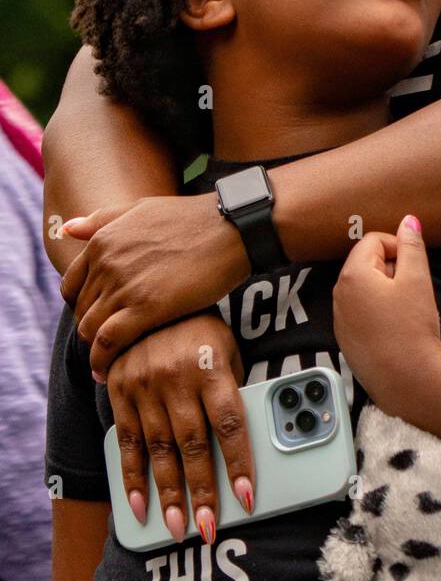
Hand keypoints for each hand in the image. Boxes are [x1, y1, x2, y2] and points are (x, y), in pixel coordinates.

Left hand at [60, 192, 249, 372]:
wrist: (231, 228)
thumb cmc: (193, 218)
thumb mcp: (141, 208)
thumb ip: (102, 219)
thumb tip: (68, 229)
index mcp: (102, 242)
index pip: (71, 286)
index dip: (80, 307)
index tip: (97, 318)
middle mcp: (106, 264)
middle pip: (81, 311)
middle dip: (91, 329)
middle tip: (107, 344)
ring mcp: (124, 286)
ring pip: (91, 329)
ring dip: (95, 349)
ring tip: (108, 361)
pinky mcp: (146, 308)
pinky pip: (110, 342)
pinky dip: (103, 360)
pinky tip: (108, 372)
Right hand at [104, 313, 252, 542]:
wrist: (149, 298)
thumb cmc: (202, 330)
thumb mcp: (229, 348)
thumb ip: (234, 389)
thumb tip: (251, 441)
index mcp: (211, 367)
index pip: (230, 424)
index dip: (239, 464)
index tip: (247, 498)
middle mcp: (176, 379)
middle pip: (193, 445)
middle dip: (201, 492)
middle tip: (206, 530)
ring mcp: (145, 386)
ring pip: (159, 450)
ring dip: (168, 495)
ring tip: (177, 528)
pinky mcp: (120, 392)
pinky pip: (127, 442)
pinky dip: (132, 478)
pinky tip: (139, 507)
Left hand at [331, 216, 440, 410]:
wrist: (406, 378)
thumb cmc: (412, 325)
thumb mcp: (417, 279)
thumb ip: (411, 245)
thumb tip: (408, 220)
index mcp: (353, 274)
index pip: (373, 240)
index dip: (398, 247)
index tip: (415, 268)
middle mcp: (338, 293)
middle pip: (366, 263)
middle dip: (391, 269)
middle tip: (412, 289)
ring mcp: (339, 318)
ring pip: (363, 288)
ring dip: (384, 290)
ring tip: (405, 310)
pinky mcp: (345, 339)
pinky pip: (360, 311)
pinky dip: (376, 311)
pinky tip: (394, 327)